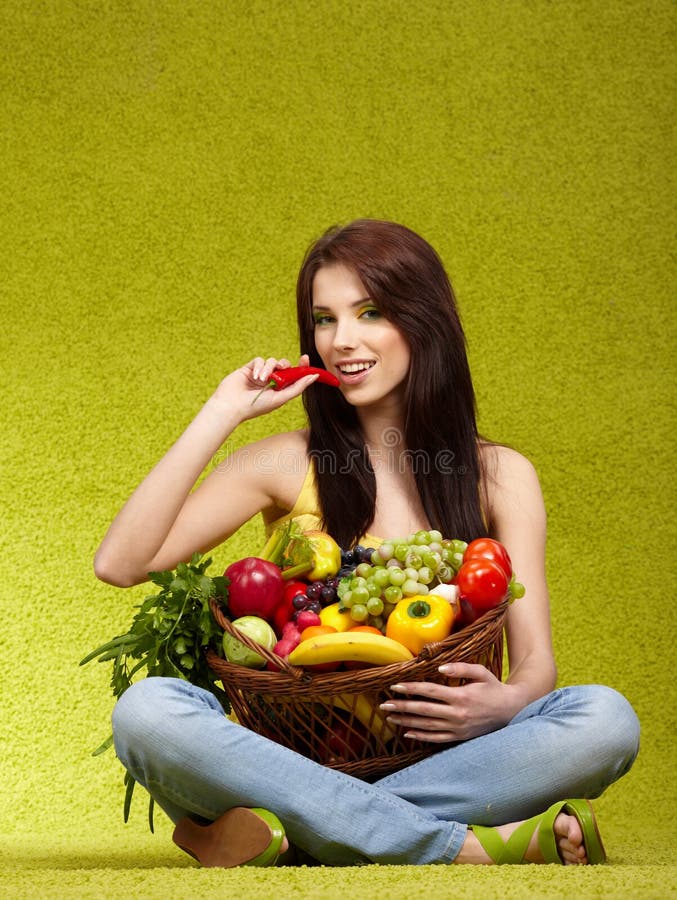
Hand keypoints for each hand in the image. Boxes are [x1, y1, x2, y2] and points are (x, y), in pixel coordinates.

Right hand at [211, 354, 317, 421]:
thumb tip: (314, 376)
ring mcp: (261, 374)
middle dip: (285, 365)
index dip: (301, 366)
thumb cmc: (256, 406)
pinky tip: (255, 377)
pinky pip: (259, 360)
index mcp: (281, 390)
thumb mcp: (280, 398)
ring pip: (272, 362)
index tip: (305, 358)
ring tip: (261, 380)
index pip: (295, 375)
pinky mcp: (250, 368)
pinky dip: (259, 366)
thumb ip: (298, 387)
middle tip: (282, 368)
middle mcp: (272, 382)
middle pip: (284, 366)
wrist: (232, 406)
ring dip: (268, 369)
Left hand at [380, 663, 516, 743]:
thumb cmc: (494, 688)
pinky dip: (420, 736)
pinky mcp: (459, 737)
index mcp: (461, 696)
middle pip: (423, 710)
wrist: (511, 711)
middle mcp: (457, 714)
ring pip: (426, 726)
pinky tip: (407, 732)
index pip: (430, 691)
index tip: (395, 686)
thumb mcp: (481, 673)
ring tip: (390, 717)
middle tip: (384, 704)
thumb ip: (461, 667)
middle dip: (402, 707)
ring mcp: (457, 728)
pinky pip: (436, 738)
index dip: (411, 688)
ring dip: (406, 721)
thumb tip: (440, 669)